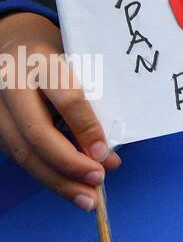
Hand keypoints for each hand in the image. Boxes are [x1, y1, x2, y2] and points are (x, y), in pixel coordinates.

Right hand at [0, 11, 121, 210]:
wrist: (13, 43)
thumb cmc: (57, 54)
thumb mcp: (78, 63)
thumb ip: (93, 101)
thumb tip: (110, 155)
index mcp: (41, 60)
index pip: (66, 98)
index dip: (86, 128)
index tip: (105, 154)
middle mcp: (12, 84)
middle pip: (37, 133)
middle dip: (69, 164)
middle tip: (96, 182)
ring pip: (22, 152)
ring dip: (56, 180)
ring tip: (85, 198)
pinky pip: (18, 155)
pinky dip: (45, 174)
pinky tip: (67, 186)